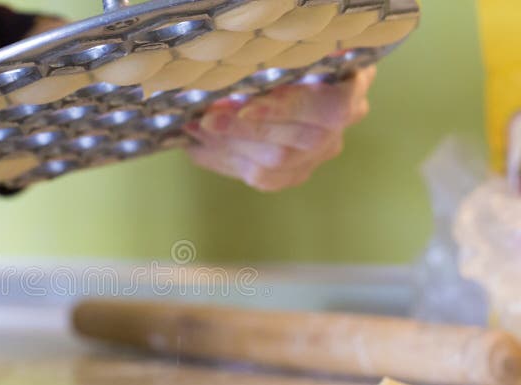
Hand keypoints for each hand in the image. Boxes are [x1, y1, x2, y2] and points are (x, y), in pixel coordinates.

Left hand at [185, 66, 375, 191]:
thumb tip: (247, 69)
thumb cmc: (297, 56)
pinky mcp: (293, 175)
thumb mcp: (296, 49)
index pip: (324, 112)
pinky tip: (197, 145)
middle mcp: (336, 134)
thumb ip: (282, 60)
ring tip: (194, 128)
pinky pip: (257, 177)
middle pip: (289, 146)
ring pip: (270, 167)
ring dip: (226, 147)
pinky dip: (223, 160)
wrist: (308, 79)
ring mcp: (315, 159)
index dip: (282, 111)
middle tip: (204, 118)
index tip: (243, 106)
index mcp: (349, 94)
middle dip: (240, 132)